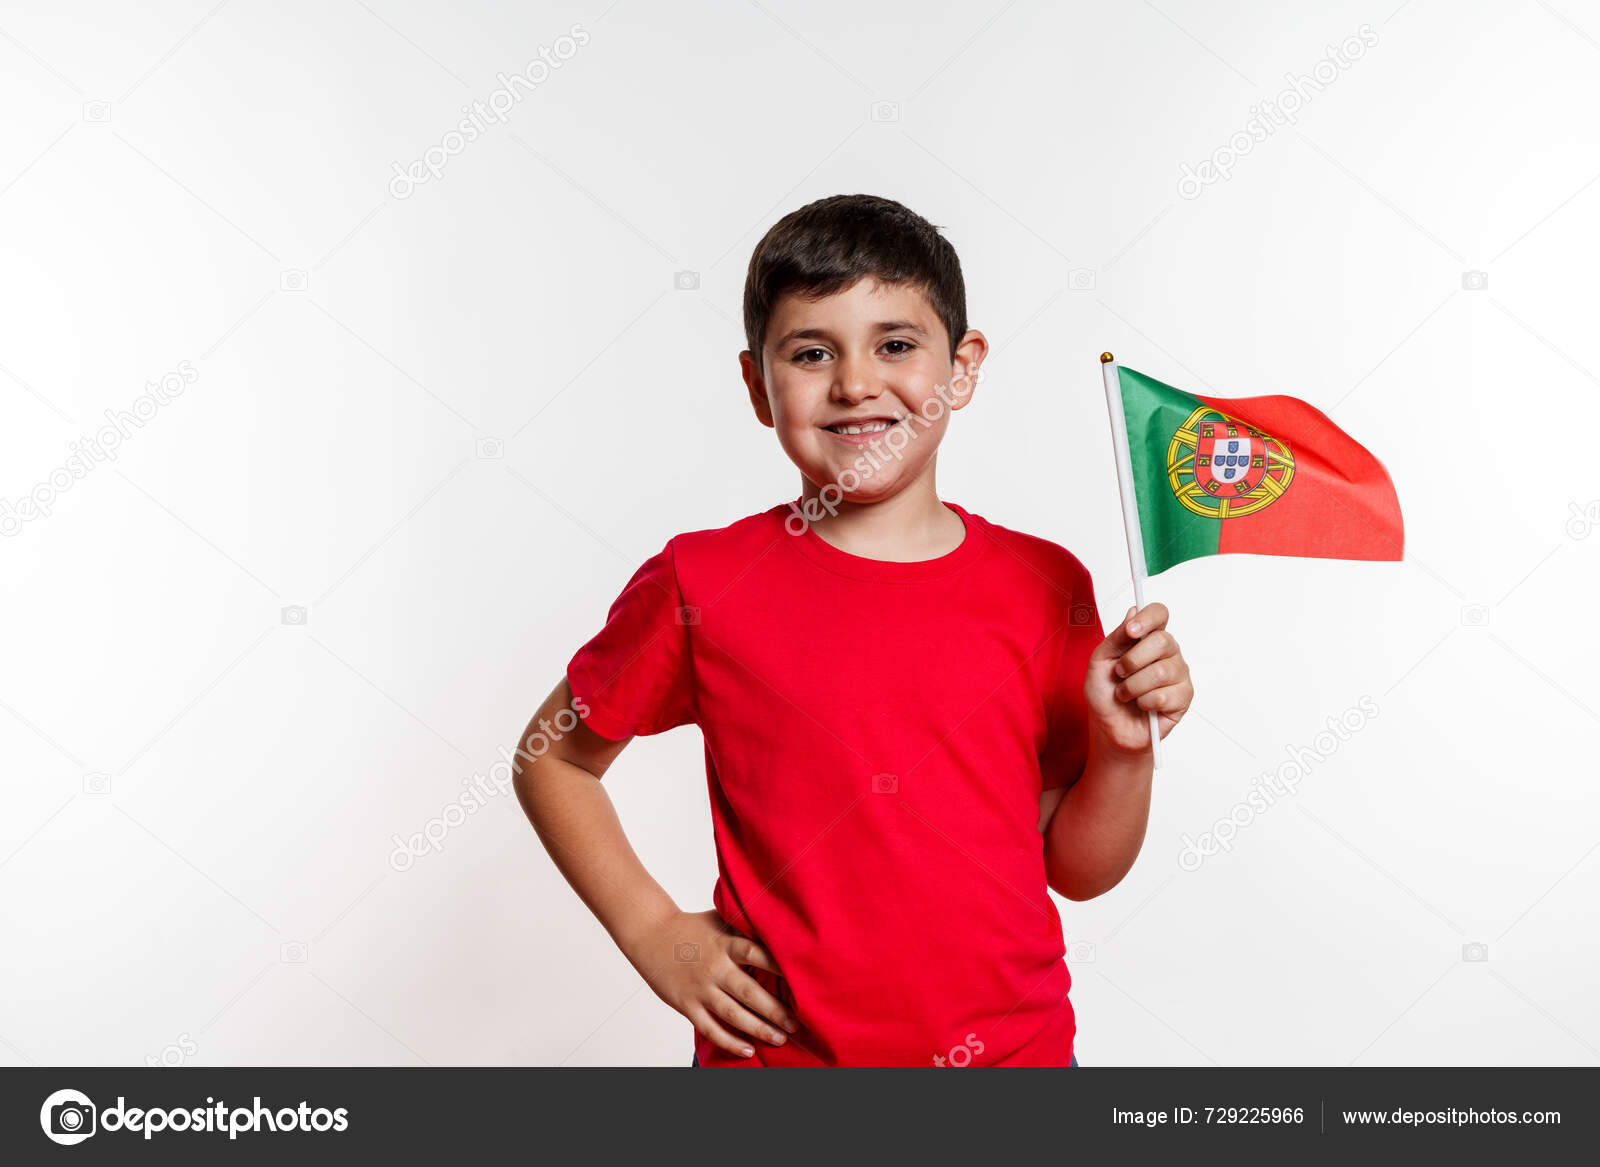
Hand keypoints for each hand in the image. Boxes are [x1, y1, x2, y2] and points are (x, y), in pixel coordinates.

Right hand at [623, 908, 798, 1058]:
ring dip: (758, 1029)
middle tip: (796, 1023)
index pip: (757, 955)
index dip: (780, 968)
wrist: (650, 934)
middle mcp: (715, 967)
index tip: (802, 982)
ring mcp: (700, 988)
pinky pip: (710, 1029)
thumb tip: (781, 931)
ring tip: (780, 1038)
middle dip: (775, 1010)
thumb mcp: (720, 920)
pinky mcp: (687, 1004)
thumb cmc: (691, 927)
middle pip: (749, 992)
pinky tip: (748, 1049)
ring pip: (733, 1014)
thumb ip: (745, 928)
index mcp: (725, 943)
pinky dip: (729, 1042)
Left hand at [1083, 602, 1192, 754]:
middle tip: (1119, 673)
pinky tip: (1142, 706)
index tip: (1131, 631)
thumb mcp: (1100, 661)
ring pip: (1160, 672)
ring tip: (1125, 694)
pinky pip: (1164, 696)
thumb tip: (1134, 611)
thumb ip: (1117, 637)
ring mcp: (1178, 673)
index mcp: (1147, 637)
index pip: (1159, 614)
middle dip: (1132, 661)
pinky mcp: (1184, 697)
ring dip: (1133, 687)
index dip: (1148, 618)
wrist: (1109, 727)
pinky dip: (1144, 703)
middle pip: (1162, 641)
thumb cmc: (1104, 693)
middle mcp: (1168, 651)